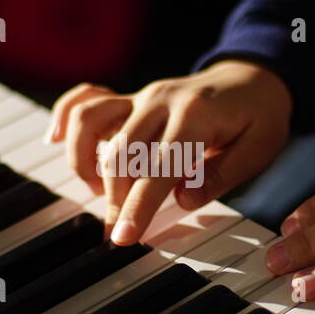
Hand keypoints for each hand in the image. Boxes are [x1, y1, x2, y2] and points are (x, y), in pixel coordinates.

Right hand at [47, 60, 292, 243]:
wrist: (253, 76)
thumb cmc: (259, 115)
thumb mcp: (260, 147)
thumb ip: (222, 174)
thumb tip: (184, 199)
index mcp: (195, 115)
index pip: (158, 168)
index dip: (138, 206)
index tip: (123, 237)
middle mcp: (160, 101)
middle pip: (121, 154)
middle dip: (113, 200)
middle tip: (116, 234)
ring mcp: (141, 96)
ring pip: (93, 126)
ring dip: (85, 164)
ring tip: (98, 194)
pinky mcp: (130, 98)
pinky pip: (86, 100)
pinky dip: (65, 118)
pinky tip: (54, 140)